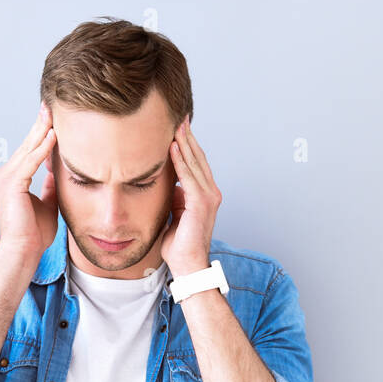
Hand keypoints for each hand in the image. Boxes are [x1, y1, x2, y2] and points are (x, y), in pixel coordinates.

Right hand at [0, 103, 58, 264]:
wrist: (24, 251)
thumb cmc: (34, 234)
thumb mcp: (47, 203)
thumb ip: (50, 185)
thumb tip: (58, 171)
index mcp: (14, 179)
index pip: (30, 150)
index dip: (41, 133)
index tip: (52, 118)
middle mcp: (7, 175)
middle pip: (28, 144)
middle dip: (40, 125)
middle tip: (51, 105)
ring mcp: (7, 178)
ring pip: (29, 149)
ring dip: (42, 131)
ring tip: (53, 114)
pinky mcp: (12, 185)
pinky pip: (30, 162)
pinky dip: (43, 149)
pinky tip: (53, 136)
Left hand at [161, 115, 221, 276]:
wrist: (188, 264)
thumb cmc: (180, 244)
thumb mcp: (176, 213)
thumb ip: (176, 196)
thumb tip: (171, 184)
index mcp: (205, 194)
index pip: (197, 163)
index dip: (188, 144)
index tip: (179, 126)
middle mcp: (211, 193)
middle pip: (198, 158)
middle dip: (188, 137)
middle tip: (179, 116)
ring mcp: (208, 198)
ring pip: (195, 163)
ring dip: (185, 143)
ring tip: (175, 125)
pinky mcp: (201, 204)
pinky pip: (189, 177)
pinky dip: (180, 161)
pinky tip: (172, 147)